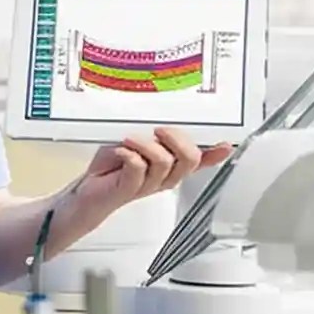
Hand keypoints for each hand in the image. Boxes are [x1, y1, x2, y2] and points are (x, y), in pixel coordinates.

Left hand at [73, 127, 233, 218]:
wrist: (87, 191)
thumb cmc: (111, 166)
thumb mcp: (135, 143)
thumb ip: (154, 136)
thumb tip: (166, 122)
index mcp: (170, 166)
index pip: (199, 161)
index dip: (215, 154)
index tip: (226, 145)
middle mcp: (164, 178)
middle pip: (189, 159)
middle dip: (176, 138)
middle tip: (158, 130)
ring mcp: (148, 185)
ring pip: (163, 161)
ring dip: (145, 144)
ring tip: (129, 140)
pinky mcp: (128, 189)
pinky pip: (138, 167)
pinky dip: (129, 154)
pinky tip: (120, 152)